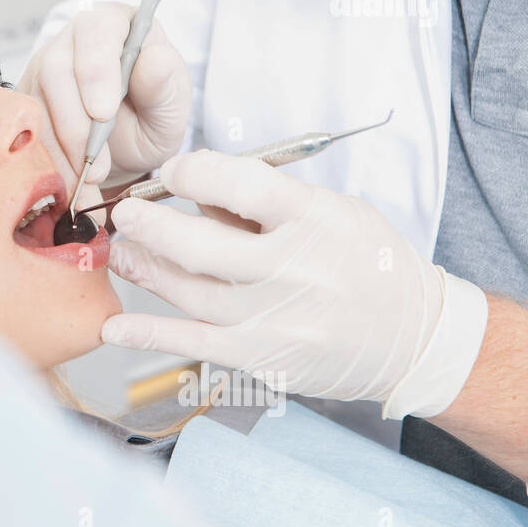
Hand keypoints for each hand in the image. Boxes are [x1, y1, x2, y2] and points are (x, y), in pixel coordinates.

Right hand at [18, 3, 190, 189]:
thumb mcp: (170, 108)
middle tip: (98, 165)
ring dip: (61, 151)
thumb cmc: (150, 116)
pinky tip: (71, 188)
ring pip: (36, 105)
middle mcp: (71, 42)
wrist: (125, 148)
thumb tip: (154, 61)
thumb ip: (164, 86)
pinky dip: (48, 164)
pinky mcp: (26, 105)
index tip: (103, 112)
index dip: (95, 69)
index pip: (96, 29)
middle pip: (56, 69)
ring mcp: (43, 71)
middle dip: (75, 123)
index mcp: (114, 25)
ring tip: (90, 183)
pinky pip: (25, 133)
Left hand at [100, 150, 489, 418]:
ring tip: (122, 252)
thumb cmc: (367, 263)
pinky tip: (115, 326)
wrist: (412, 339)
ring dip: (143, 269)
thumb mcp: (333, 211)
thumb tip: (195, 184)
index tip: (174, 170)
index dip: (197, 172)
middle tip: (125, 213)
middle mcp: (292, 270)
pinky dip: (149, 334)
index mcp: (315, 221)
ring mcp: (273, 318)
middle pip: (201, 245)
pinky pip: (193, 345)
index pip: (245, 186)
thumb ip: (266, 201)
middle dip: (150, 225)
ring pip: (188, 292)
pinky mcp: (260, 357)